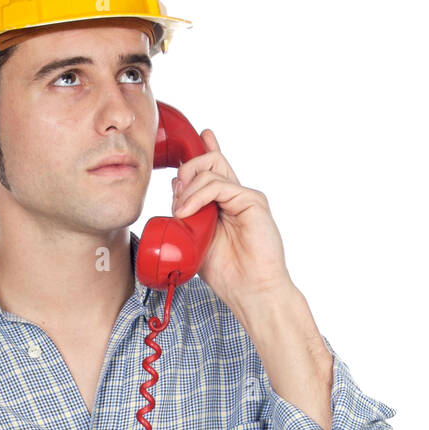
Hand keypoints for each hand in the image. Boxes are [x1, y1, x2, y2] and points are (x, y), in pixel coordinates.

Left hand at [170, 128, 293, 304]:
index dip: (203, 151)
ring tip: (181, 212)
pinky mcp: (252, 201)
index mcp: (223, 205)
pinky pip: (219, 186)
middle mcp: (235, 197)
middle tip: (176, 195)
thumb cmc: (227, 274)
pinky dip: (198, 195)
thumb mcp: (196, 241)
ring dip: (188, 188)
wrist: (251, 291)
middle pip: (210, 161)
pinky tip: (187, 211)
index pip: (212, 170)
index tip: (198, 138)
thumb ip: (188, 215)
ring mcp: (244, 198)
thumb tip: (175, 190)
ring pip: (211, 169)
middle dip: (187, 170)